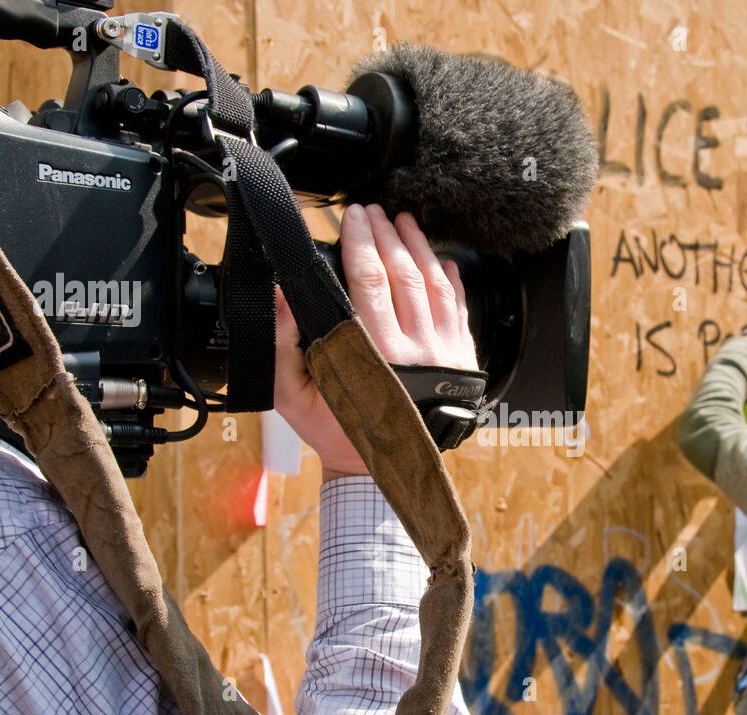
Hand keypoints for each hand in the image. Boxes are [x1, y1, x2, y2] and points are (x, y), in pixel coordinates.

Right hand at [274, 203, 477, 479]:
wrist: (380, 470)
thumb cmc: (335, 431)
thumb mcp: (294, 395)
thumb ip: (285, 343)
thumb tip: (283, 293)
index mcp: (376, 355)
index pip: (370, 281)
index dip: (361, 243)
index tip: (353, 218)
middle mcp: (417, 351)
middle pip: (404, 276)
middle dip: (386, 236)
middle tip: (372, 211)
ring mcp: (445, 355)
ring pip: (435, 287)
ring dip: (418, 248)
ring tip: (403, 222)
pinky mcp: (463, 361)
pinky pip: (459, 311)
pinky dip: (451, 282)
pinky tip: (440, 260)